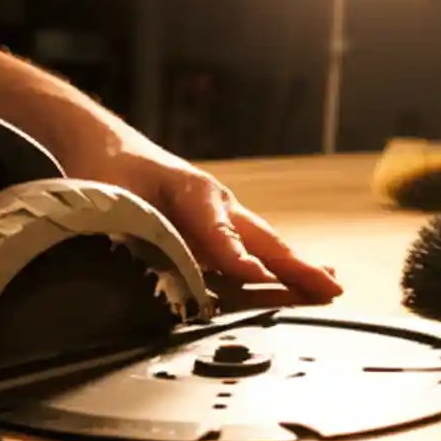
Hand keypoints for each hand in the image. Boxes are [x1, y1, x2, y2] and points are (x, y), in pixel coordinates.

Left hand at [69, 117, 342, 304]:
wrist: (109, 150)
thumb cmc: (114, 172)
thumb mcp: (119, 197)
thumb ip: (144, 227)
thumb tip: (173, 261)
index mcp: (195, 194)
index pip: (221, 231)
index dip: (237, 256)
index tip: (259, 276)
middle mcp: (218, 208)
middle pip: (263, 241)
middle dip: (297, 267)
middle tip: (331, 288)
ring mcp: (219, 223)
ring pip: (263, 251)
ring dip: (294, 273)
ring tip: (326, 288)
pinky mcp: (212, 238)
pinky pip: (247, 261)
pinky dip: (272, 278)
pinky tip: (289, 290)